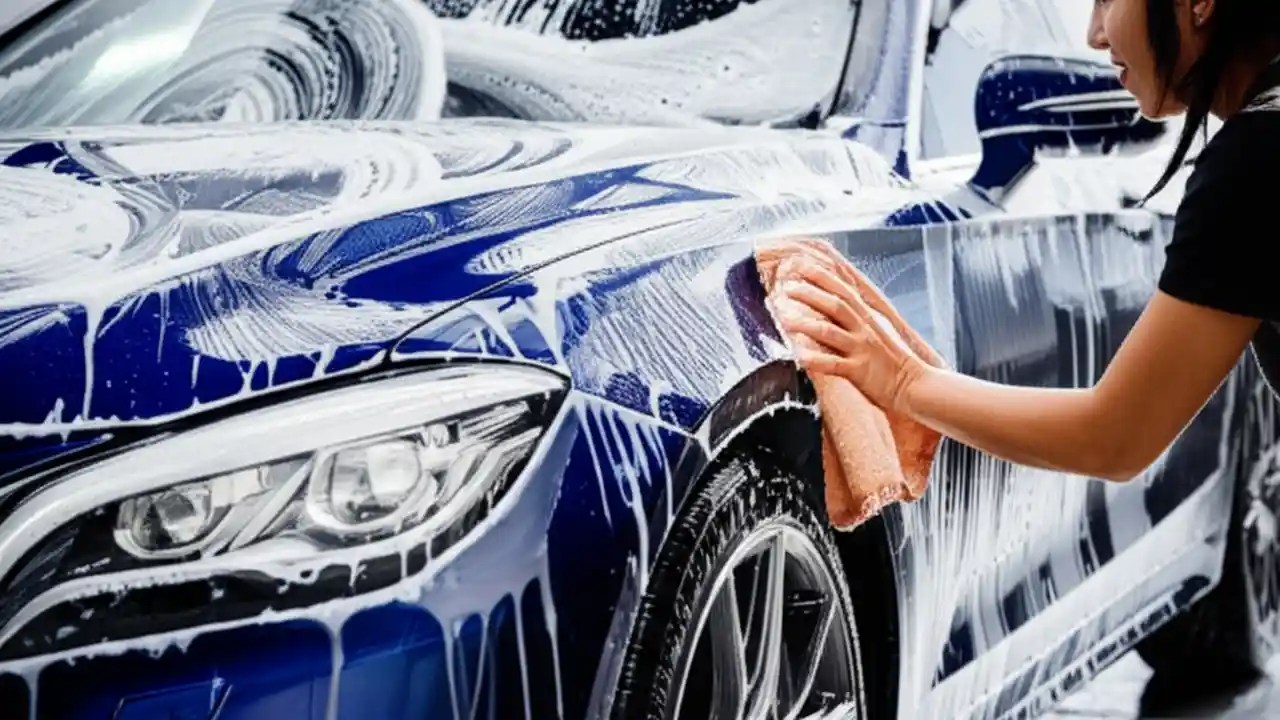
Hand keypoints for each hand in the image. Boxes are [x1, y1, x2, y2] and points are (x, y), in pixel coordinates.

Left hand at [769, 248, 938, 412]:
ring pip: (830, 332)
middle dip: (810, 294)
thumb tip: (830, 303)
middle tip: (786, 287)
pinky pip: (834, 364)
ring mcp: (862, 350)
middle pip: (835, 305)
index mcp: (867, 318)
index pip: (842, 290)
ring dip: (805, 324)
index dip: (821, 276)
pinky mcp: (860, 372)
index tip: (799, 265)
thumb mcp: (874, 331)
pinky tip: (799, 357)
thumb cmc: (890, 360)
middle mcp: (864, 329)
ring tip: (784, 319)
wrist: (913, 386)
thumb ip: (854, 318)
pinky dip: (816, 360)